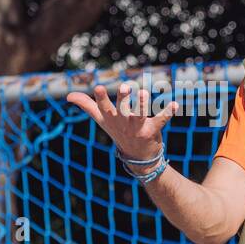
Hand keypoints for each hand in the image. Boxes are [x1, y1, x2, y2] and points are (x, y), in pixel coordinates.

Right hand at [65, 82, 180, 160]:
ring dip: (142, 104)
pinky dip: (168, 113)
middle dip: (123, 99)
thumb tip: (69, 96)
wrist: (138, 157)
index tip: (97, 87)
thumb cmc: (118, 132)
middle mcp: (123, 123)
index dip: (100, 98)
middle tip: (125, 87)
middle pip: (122, 110)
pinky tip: (175, 104)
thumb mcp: (102, 120)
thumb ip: (87, 106)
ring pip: (139, 115)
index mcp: (111, 118)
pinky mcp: (151, 131)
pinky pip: (160, 121)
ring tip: (144, 92)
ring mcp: (137, 128)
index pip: (103, 108)